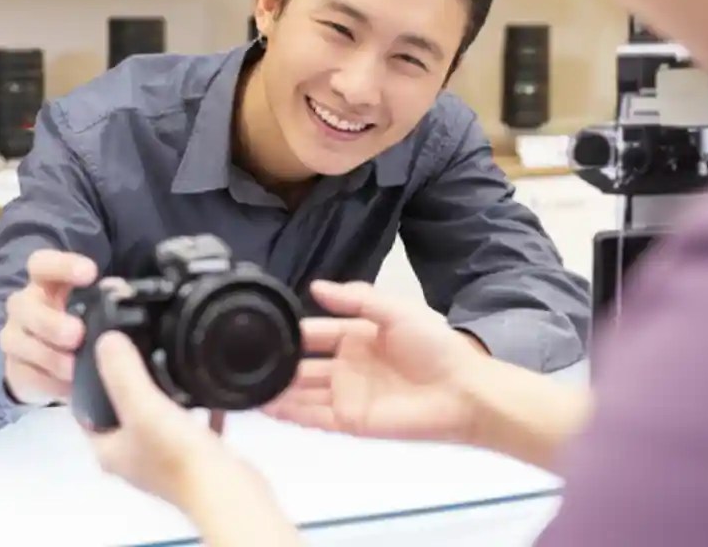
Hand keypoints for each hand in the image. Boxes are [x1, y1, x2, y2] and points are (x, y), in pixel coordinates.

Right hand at [0, 249, 98, 404]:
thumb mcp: (93, 306)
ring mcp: (14, 336)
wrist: (51, 363)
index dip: (63, 265)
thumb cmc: (77, 322)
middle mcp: (24, 305)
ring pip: (18, 342)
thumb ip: (106, 296)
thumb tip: (121, 292)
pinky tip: (66, 386)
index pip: (43, 264)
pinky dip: (46, 381)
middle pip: (24, 305)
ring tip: (73, 368)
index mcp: (46, 283)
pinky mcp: (13, 368)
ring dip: (48, 356)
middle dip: (50, 321)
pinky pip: (23, 373)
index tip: (89, 273)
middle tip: (77, 334)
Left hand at [83, 331, 248, 509]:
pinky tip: (200, 390)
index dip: (89, 381)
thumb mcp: (142, 405)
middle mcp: (132, 458)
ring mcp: (161, 459)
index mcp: (109, 450)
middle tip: (133, 353)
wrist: (226, 489)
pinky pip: (185, 424)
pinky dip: (191, 407)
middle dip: (127, 383)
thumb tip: (106, 343)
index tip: (100, 354)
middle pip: (119, 411)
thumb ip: (122, 371)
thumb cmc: (180, 460)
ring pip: (152, 417)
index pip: (85, 410)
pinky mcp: (189, 457)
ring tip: (165, 365)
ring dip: (159, 394)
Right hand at [264, 280, 486, 443]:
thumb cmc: (434, 347)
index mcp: (357, 336)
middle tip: (244, 357)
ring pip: (303, 392)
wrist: (463, 391)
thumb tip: (315, 286)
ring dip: (278, 388)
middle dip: (278, 361)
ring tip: (244, 383)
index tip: (261, 325)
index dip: (292, 330)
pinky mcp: (350, 421)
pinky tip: (265, 406)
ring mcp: (346, 395)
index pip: (316, 331)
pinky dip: (290, 413)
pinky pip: (313, 417)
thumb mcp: (396, 310)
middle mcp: (346, 365)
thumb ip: (356, 299)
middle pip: (304, 364)